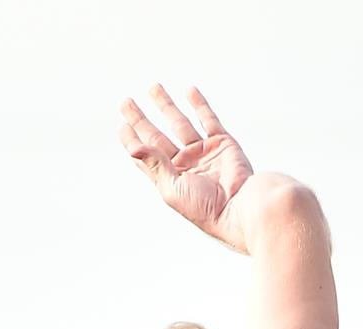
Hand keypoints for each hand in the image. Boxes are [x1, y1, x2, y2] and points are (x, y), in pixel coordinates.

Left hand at [119, 84, 254, 251]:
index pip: (146, 155)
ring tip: (153, 87)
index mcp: (170, 177)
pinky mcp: (223, 143)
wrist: (240, 206)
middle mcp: (185, 163)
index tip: (122, 125)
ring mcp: (203, 152)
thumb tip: (133, 148)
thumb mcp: (173, 188)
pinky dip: (199, 104)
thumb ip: (155, 165)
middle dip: (141, 119)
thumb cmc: (205, 207)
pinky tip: (189, 91)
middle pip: (157, 135)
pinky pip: (208, 119)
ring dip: (166, 105)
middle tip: (126, 102)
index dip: (132, 140)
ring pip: (180, 122)